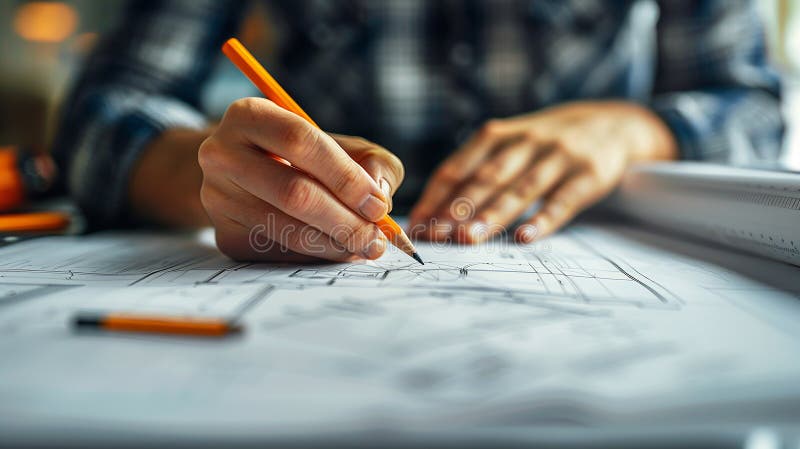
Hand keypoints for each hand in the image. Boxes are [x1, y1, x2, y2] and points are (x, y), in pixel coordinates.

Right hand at [199, 98, 403, 261]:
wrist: (248, 177)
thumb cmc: (305, 158)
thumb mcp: (341, 144)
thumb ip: (373, 160)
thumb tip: (379, 194)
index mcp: (249, 115)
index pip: (300, 141)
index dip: (345, 176)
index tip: (378, 205)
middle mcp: (222, 155)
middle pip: (292, 193)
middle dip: (345, 220)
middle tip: (376, 239)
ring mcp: (219, 199)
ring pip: (287, 230)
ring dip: (336, 245)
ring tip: (365, 247)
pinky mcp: (226, 237)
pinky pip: (281, 253)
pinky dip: (318, 256)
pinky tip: (338, 249)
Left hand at [409, 101, 676, 242]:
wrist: (613, 122)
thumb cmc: (545, 143)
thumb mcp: (510, 143)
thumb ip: (477, 171)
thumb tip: (434, 214)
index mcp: (496, 135)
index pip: (457, 168)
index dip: (435, 197)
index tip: (417, 225)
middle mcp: (524, 142)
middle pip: (486, 179)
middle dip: (457, 209)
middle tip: (436, 236)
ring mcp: (558, 156)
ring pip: (519, 189)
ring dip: (492, 215)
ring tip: (468, 239)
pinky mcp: (588, 174)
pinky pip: (562, 200)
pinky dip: (543, 219)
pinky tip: (524, 237)